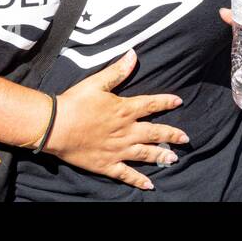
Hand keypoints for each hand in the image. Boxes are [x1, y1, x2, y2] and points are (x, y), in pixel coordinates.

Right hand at [44, 49, 186, 190]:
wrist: (56, 126)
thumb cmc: (75, 102)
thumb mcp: (97, 82)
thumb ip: (117, 71)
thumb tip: (133, 55)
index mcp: (124, 110)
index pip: (151, 104)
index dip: (166, 102)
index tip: (179, 102)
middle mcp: (126, 131)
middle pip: (154, 133)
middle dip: (171, 135)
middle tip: (185, 138)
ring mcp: (118, 150)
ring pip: (145, 154)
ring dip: (161, 156)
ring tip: (173, 159)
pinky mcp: (107, 164)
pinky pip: (127, 174)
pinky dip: (139, 180)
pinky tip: (149, 185)